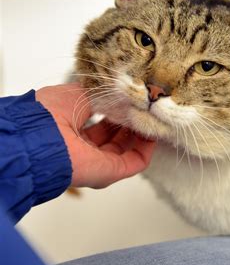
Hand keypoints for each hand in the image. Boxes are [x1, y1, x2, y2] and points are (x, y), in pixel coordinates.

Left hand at [36, 83, 155, 187]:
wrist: (42, 138)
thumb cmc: (52, 113)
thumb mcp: (79, 93)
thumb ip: (104, 94)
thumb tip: (125, 92)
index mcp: (72, 127)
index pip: (102, 121)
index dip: (119, 109)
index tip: (134, 99)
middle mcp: (84, 146)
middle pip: (115, 135)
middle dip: (132, 120)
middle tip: (146, 106)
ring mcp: (98, 161)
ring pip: (127, 148)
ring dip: (142, 132)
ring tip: (153, 115)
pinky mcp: (111, 172)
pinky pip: (136, 161)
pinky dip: (147, 148)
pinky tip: (153, 131)